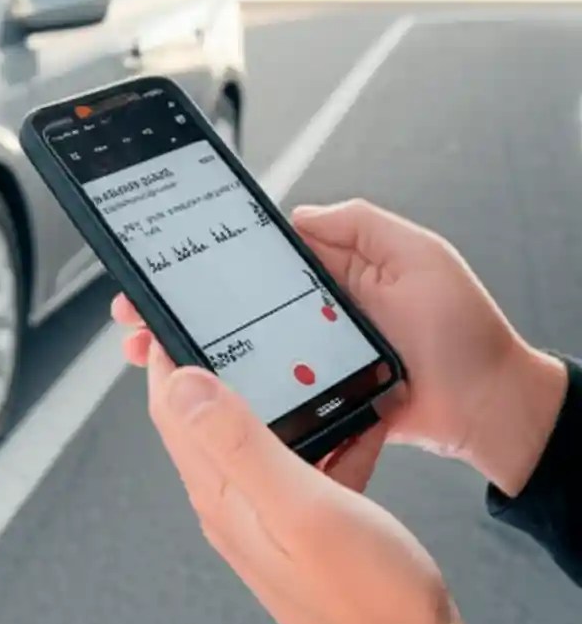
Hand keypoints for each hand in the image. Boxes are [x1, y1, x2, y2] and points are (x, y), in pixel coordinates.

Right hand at [114, 199, 567, 496]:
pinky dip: (224, 398)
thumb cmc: (465, 334)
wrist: (491, 410)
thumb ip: (362, 224)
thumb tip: (299, 213)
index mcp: (327, 278)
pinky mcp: (311, 403)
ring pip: (231, 355)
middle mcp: (307, 317)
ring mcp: (305, 362)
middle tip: (133, 318)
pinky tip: (192, 398)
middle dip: (172, 311)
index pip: (248, 264)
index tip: (158, 270)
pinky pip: (258, 397)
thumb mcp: (420, 256)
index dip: (199, 265)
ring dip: (184, 355)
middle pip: (224, 310)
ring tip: (145, 356)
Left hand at [144, 355, 467, 623]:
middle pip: (206, 419)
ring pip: (256, 438)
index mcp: (224, 495)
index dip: (168, 359)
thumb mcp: (301, 506)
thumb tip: (184, 386)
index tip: (171, 315)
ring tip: (299, 364)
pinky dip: (322, 438)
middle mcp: (234, 505)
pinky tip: (354, 427)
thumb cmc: (365, 598)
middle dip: (214, 368)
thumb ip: (240, 443)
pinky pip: (300, 464)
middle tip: (229, 324)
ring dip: (274, 400)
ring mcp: (267, 516)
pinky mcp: (302, 526)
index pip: (173, 412)